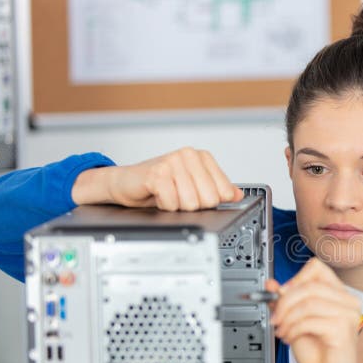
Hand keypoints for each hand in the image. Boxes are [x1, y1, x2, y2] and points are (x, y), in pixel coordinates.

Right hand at [72, 147, 242, 210]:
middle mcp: (189, 155)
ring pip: (192, 203)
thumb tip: (237, 195)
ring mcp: (173, 162)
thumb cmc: (157, 184)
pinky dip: (165, 206)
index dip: (209, 202)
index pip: (224, 192)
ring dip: (177, 207)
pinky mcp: (158, 173)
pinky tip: (158, 196)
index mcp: (202, 157)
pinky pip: (173, 203)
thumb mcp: (192, 186)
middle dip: (193, 206)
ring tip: (168, 196)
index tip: (195, 196)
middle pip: (209, 200)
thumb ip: (216, 189)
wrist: (124, 183)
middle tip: (178, 197)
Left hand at [268, 258, 362, 362]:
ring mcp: (348, 314)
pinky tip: (291, 337)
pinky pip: (310, 321)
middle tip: (275, 318)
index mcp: (338, 294)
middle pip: (310, 285)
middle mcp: (347, 301)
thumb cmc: (320, 353)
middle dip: (285, 302)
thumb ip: (285, 302)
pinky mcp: (343, 330)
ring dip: (288, 318)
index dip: (296, 279)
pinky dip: (294, 329)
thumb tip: (270, 284)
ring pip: (308, 303)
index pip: (317, 268)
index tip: (282, 295)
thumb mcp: (295, 322)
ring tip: (282, 331)